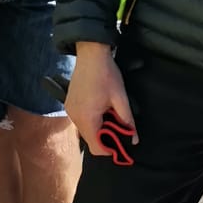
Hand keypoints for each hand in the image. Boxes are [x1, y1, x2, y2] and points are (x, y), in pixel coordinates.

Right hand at [65, 42, 137, 160]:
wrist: (90, 54)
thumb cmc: (107, 75)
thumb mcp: (120, 98)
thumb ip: (127, 121)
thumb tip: (134, 139)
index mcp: (87, 118)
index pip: (96, 148)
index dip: (110, 149)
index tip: (121, 142)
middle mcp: (75, 118)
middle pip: (90, 140)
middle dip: (105, 138)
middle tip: (118, 126)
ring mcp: (70, 111)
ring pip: (85, 131)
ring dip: (97, 128)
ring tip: (109, 115)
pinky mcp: (68, 104)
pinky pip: (80, 121)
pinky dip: (90, 120)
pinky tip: (100, 108)